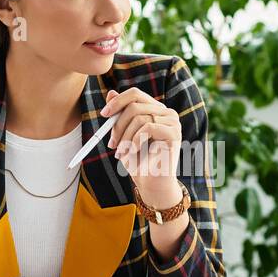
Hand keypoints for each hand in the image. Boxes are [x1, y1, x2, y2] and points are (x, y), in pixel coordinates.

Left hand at [100, 86, 181, 202]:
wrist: (151, 183)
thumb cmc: (138, 160)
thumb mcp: (124, 135)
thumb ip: (119, 115)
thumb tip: (111, 92)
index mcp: (155, 110)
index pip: (135, 94)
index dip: (118, 101)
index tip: (104, 114)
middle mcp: (166, 112)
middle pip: (135, 104)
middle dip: (118, 124)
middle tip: (112, 142)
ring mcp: (172, 122)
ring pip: (139, 117)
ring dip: (125, 137)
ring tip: (122, 152)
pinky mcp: (174, 133)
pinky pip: (148, 127)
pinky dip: (135, 141)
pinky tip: (133, 152)